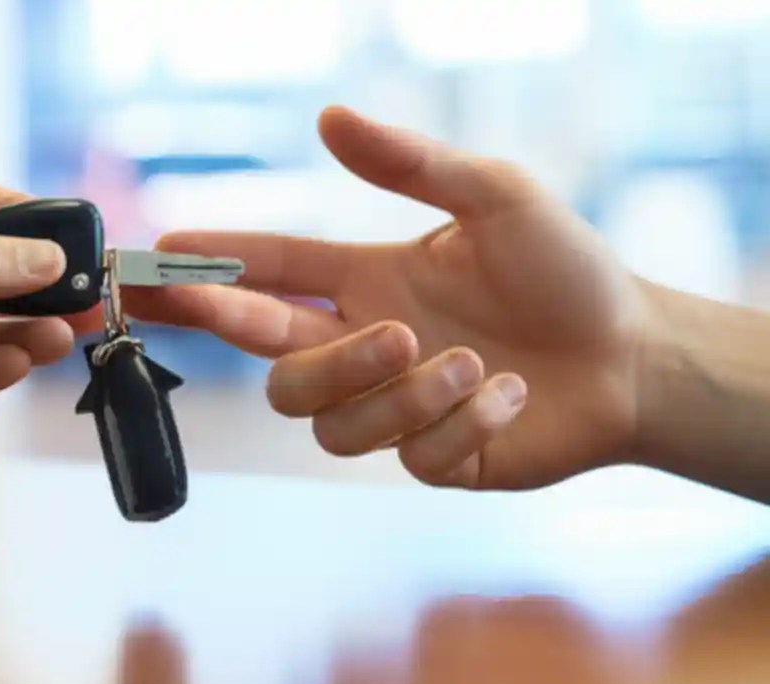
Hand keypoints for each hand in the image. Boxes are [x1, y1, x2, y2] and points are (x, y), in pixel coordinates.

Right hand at [127, 106, 652, 490]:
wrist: (636, 355)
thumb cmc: (564, 270)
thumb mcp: (496, 197)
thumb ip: (410, 164)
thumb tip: (327, 117)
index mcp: (366, 282)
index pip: (266, 276)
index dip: (208, 271)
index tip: (153, 262)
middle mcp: (365, 347)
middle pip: (277, 368)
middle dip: (306, 357)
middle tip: (385, 331)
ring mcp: (395, 409)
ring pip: (334, 424)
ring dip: (406, 393)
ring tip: (476, 363)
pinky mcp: (435, 458)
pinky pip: (413, 457)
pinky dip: (464, 424)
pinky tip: (512, 394)